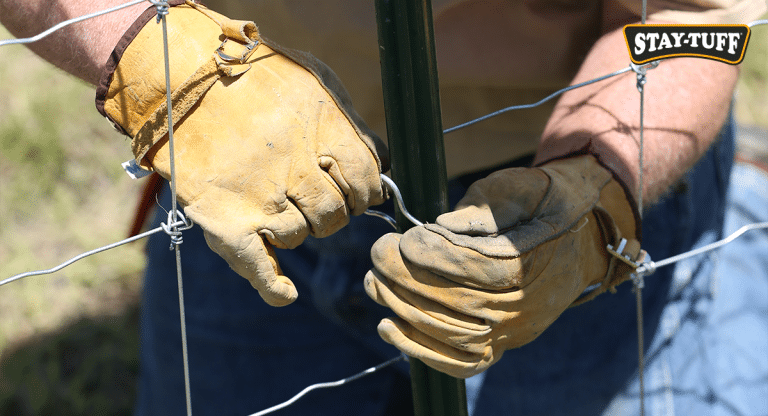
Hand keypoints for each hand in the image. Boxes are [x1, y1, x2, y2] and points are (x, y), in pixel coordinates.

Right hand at [98, 2, 386, 305]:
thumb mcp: (315, 81)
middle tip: (312, 190)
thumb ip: (351, 124)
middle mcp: (295, 169)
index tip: (355, 184)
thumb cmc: (256, 77)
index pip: (367, 179)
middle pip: (336, 213)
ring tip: (275, 199)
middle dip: (333, 207)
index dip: (366, 186)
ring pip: (302, 235)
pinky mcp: (227, 222)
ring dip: (298, 224)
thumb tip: (384, 163)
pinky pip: (258, 268)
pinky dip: (273, 286)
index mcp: (322, 131)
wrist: (181, 79)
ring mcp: (261, 200)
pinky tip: (286, 293)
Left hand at [364, 155, 641, 377]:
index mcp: (537, 257)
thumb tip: (440, 227)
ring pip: (454, 336)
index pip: (480, 266)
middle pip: (460, 303)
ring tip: (374, 283)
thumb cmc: (541, 203)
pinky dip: (420, 350)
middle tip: (378, 253)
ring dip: (404, 311)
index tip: (404, 238)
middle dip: (407, 279)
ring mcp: (515, 330)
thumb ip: (482, 207)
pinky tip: (388, 326)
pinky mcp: (503, 344)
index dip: (435, 254)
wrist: (579, 239)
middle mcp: (528, 303)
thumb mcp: (519, 187)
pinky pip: (461, 362)